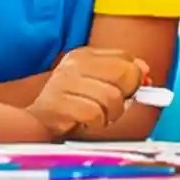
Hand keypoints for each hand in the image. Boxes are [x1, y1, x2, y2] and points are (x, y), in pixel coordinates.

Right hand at [26, 47, 146, 137]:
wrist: (35, 123)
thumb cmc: (70, 105)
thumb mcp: (95, 84)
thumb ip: (120, 74)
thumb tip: (145, 71)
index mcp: (84, 55)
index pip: (126, 58)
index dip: (134, 77)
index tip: (128, 90)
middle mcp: (74, 64)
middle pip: (124, 74)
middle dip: (125, 96)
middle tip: (111, 107)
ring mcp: (65, 83)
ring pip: (113, 98)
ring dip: (110, 115)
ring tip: (96, 116)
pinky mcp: (60, 105)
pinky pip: (96, 115)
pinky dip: (96, 123)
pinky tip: (85, 122)